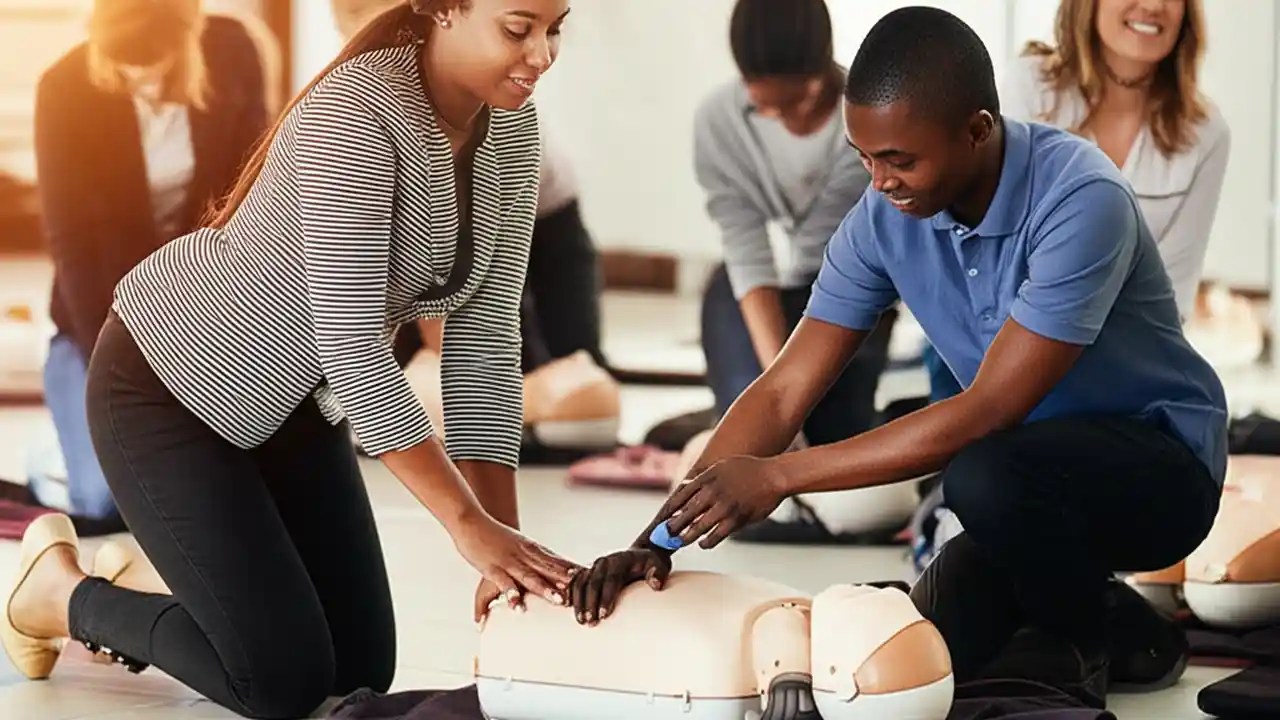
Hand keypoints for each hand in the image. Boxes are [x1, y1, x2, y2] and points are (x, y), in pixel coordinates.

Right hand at [452, 514, 578, 615]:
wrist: (471, 521)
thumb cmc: (494, 536)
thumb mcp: (518, 545)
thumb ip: (533, 558)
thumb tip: (547, 571)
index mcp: (532, 549)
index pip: (558, 561)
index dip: (574, 570)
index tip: (592, 578)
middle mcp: (524, 555)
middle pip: (550, 569)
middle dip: (567, 582)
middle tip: (584, 593)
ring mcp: (509, 561)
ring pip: (530, 576)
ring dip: (546, 588)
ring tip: (560, 601)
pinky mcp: (492, 568)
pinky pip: (503, 582)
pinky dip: (511, 593)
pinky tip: (518, 605)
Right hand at [569, 547, 670, 624]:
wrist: (641, 555)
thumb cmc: (651, 564)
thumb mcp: (660, 565)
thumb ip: (658, 573)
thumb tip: (655, 584)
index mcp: (620, 560)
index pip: (611, 578)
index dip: (606, 596)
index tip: (604, 614)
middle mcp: (605, 562)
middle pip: (593, 582)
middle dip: (590, 603)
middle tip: (590, 622)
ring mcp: (595, 567)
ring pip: (581, 583)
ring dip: (579, 602)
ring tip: (581, 621)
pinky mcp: (590, 573)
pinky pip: (576, 582)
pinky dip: (571, 594)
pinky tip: (569, 608)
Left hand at [661, 456, 787, 549]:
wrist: (774, 476)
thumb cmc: (749, 469)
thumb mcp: (722, 466)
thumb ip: (704, 477)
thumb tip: (685, 486)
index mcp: (707, 478)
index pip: (681, 496)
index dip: (669, 510)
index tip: (662, 518)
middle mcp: (712, 492)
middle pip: (686, 513)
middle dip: (673, 526)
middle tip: (664, 535)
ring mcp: (724, 506)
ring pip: (698, 527)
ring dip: (686, 537)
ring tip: (679, 542)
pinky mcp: (736, 519)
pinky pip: (717, 535)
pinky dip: (707, 542)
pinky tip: (703, 544)